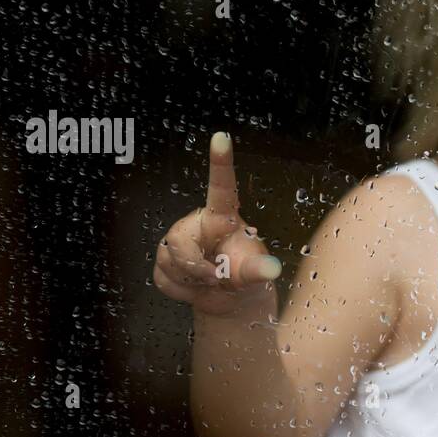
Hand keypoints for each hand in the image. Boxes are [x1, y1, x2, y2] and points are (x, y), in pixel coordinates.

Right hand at [152, 132, 281, 315]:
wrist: (228, 298)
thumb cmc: (244, 275)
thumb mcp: (254, 274)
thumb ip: (259, 271)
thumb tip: (273, 269)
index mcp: (222, 218)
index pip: (221, 187)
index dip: (220, 163)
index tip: (222, 137)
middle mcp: (196, 224)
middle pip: (180, 241)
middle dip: (196, 267)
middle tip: (217, 278)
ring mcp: (177, 241)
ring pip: (170, 261)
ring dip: (191, 281)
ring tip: (210, 282)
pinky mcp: (163, 261)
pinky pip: (164, 278)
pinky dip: (182, 291)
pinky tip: (195, 288)